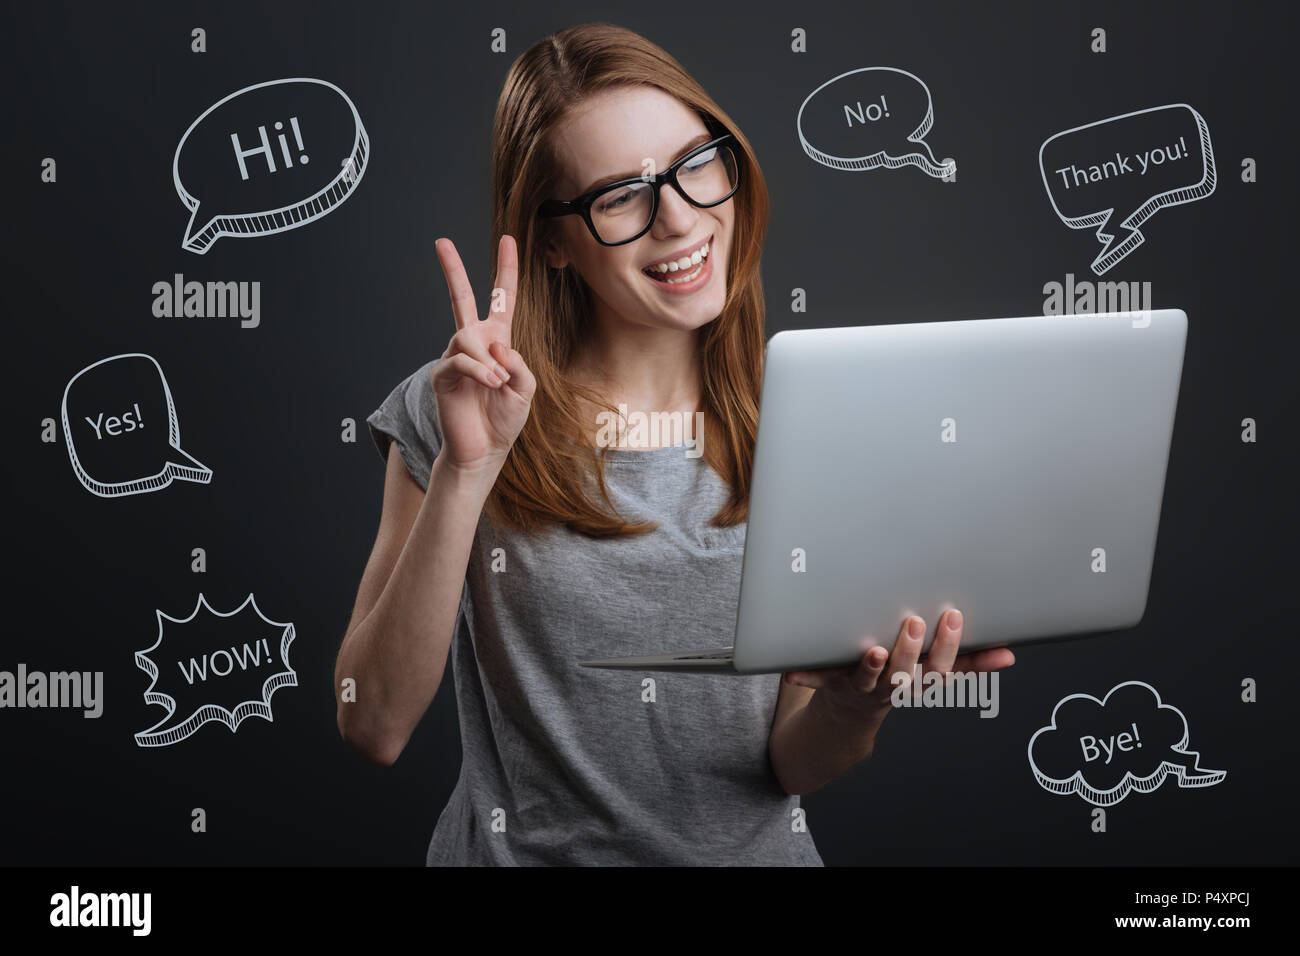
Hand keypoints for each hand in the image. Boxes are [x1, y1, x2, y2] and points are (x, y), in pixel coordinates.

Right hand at [430, 235, 536, 476]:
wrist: (484, 450)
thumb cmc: (504, 420)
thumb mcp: (526, 388)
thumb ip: (519, 362)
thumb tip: (495, 345)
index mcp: (497, 341)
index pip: (500, 299)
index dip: (505, 270)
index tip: (508, 240)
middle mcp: (473, 344)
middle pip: (461, 298)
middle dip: (452, 269)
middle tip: (441, 242)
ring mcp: (455, 357)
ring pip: (467, 337)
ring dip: (488, 361)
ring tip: (498, 384)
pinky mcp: (442, 376)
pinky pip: (460, 361)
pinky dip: (479, 371)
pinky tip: (490, 384)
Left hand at [782, 609, 1015, 722]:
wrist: (850, 712)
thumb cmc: (898, 679)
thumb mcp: (934, 671)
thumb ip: (971, 662)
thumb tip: (1010, 653)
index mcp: (919, 681)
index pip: (941, 668)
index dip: (949, 646)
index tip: (954, 618)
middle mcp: (891, 687)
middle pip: (906, 674)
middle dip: (911, 651)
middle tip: (914, 622)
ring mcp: (860, 686)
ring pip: (869, 678)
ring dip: (872, 667)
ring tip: (876, 650)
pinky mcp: (830, 683)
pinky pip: (817, 679)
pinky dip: (805, 675)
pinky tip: (792, 672)